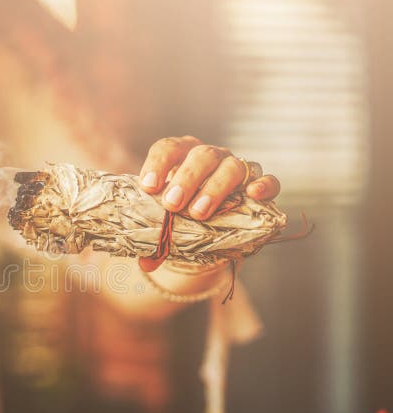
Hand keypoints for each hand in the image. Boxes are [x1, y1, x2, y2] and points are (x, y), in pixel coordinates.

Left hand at [137, 136, 280, 270]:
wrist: (209, 227)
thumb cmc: (180, 217)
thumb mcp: (164, 224)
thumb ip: (153, 241)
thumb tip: (145, 263)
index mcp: (181, 156)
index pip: (169, 148)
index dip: (158, 164)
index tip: (149, 187)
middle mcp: (210, 157)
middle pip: (202, 155)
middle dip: (186, 179)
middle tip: (172, 204)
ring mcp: (236, 168)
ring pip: (232, 167)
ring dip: (215, 188)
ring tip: (199, 213)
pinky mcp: (260, 185)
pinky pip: (268, 180)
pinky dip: (264, 185)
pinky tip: (253, 194)